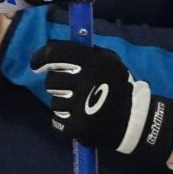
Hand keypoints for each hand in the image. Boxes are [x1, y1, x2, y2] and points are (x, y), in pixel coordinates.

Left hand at [31, 40, 172, 160]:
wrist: (136, 120)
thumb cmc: (118, 87)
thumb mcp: (109, 61)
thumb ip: (83, 52)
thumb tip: (52, 47)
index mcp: (94, 62)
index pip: (56, 54)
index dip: (41, 57)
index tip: (36, 65)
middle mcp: (87, 81)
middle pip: (52, 80)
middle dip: (58, 85)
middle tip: (70, 89)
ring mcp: (82, 105)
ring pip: (54, 102)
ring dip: (64, 104)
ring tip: (81, 106)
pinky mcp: (79, 126)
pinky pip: (57, 121)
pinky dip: (65, 121)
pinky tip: (79, 119)